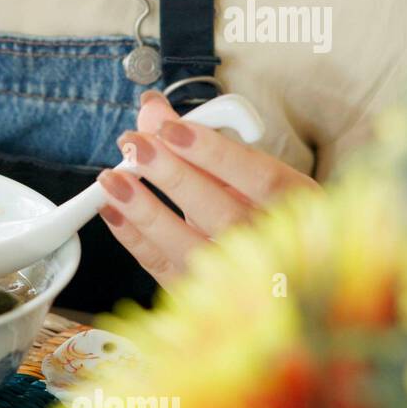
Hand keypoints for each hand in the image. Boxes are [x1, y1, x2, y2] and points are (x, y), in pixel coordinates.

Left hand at [97, 90, 319, 286]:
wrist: (276, 267)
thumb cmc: (251, 203)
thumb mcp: (238, 169)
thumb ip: (197, 139)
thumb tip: (151, 110)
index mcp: (294, 203)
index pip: (260, 178)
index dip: (214, 152)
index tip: (170, 128)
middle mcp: (270, 243)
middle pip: (220, 212)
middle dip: (172, 175)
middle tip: (135, 146)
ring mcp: (236, 277)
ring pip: (188, 246)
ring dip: (144, 210)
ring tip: (112, 179)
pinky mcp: (201, 297)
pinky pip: (162, 267)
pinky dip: (133, 238)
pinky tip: (112, 210)